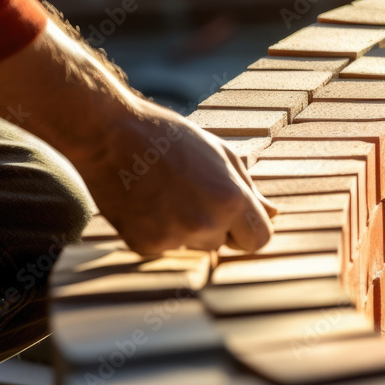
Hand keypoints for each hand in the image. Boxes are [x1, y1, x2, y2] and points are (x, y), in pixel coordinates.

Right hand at [0, 20, 275, 255]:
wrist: (109, 135)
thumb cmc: (169, 139)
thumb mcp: (220, 155)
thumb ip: (249, 189)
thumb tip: (275, 213)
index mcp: (231, 200)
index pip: (260, 239)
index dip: (251, 229)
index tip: (239, 219)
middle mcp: (206, 224)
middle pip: (224, 244)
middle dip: (216, 225)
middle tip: (191, 192)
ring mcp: (174, 238)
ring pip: (194, 246)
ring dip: (187, 229)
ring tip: (167, 193)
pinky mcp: (145, 246)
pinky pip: (165, 249)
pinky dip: (158, 231)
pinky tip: (147, 202)